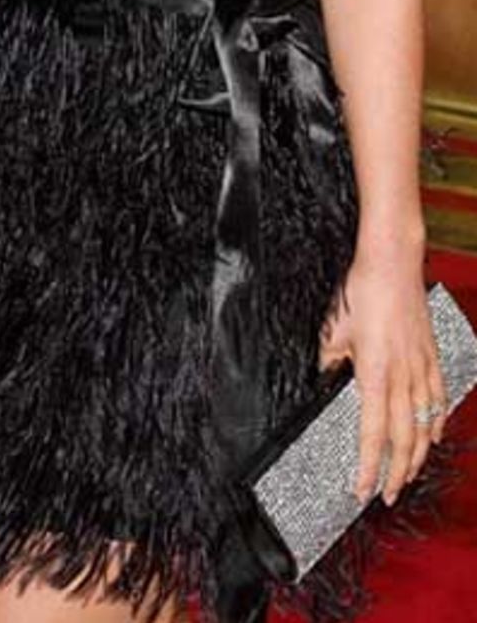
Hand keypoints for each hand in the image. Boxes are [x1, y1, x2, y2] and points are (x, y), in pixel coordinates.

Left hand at [319, 239, 443, 506]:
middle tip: (386, 496)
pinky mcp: (432, 356)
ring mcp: (421, 367)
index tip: (361, 490)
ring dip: (416, 455)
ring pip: (424, 424)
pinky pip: (438, 399)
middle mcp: (403, 377)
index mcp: (375, 373)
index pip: (372, 433)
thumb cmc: (360, 293)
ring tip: (406, 477)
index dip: (368, 466)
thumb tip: (323, 381)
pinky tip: (432, 437)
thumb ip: (328, 360)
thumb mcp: (333, 328)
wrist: (392, 263)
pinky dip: (436, 423)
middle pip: (403, 438)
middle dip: (395, 473)